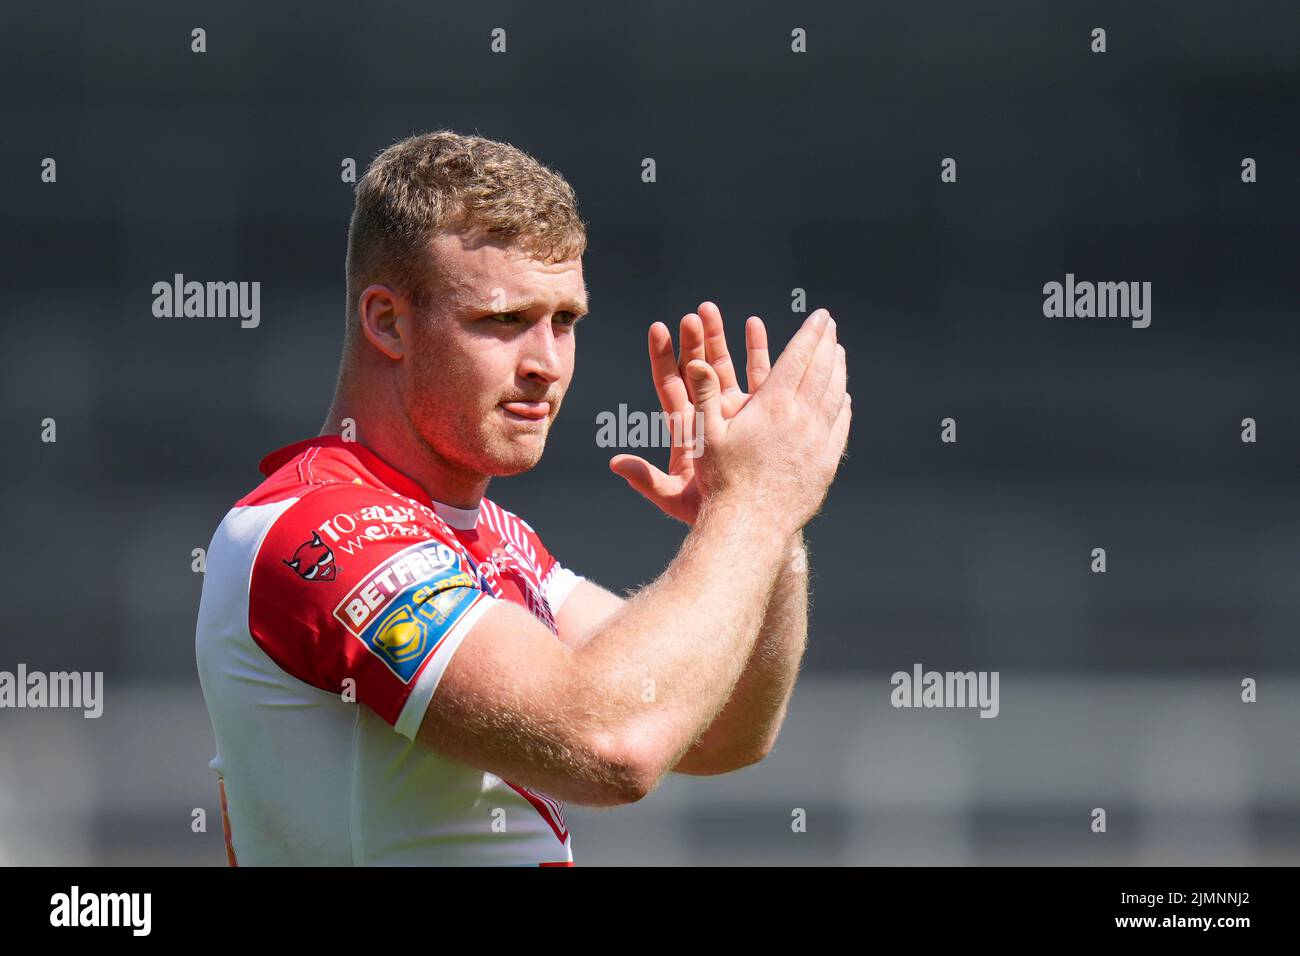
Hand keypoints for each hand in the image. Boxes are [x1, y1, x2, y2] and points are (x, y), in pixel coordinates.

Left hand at [609, 301, 770, 523]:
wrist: (747, 520)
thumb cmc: (708, 512)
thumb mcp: (673, 497)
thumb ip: (647, 480)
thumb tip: (616, 464)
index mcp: (685, 429)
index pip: (669, 385)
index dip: (663, 358)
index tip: (658, 329)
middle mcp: (707, 414)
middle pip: (695, 370)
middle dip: (692, 341)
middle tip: (692, 314)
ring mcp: (733, 412)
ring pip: (722, 368)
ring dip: (718, 339)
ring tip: (712, 310)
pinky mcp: (759, 414)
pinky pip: (757, 377)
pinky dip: (755, 351)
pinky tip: (753, 325)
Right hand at [684, 308, 849, 536]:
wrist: (752, 525)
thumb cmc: (722, 480)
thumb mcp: (705, 436)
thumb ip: (703, 396)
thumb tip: (694, 362)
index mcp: (773, 406)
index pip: (798, 358)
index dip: (811, 334)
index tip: (820, 316)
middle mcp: (802, 419)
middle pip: (822, 371)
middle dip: (827, 344)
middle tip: (830, 326)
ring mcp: (818, 441)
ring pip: (835, 395)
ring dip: (838, 369)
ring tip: (839, 353)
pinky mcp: (827, 462)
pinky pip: (840, 424)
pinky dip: (843, 403)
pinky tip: (843, 395)